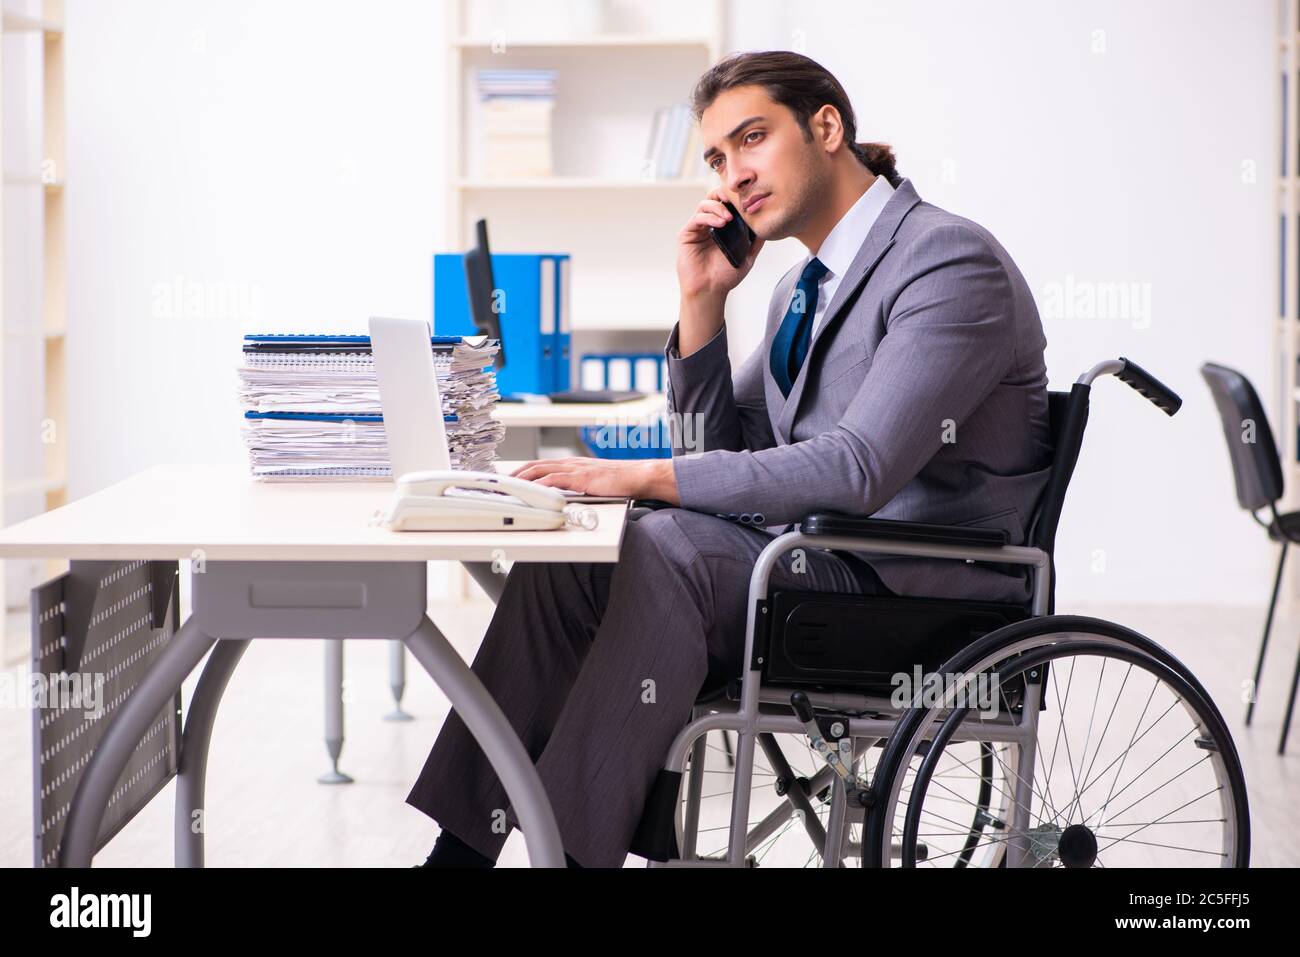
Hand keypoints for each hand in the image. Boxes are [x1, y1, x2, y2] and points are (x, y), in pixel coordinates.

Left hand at [511, 457, 678, 503]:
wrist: (639, 476)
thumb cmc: (621, 482)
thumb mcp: (594, 484)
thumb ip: (579, 488)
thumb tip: (565, 499)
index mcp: (573, 464)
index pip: (541, 464)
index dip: (523, 471)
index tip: (510, 479)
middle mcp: (571, 463)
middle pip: (535, 465)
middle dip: (515, 474)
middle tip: (501, 483)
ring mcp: (575, 468)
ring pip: (540, 470)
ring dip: (521, 478)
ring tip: (508, 487)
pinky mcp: (581, 477)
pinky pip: (554, 479)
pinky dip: (539, 484)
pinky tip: (530, 490)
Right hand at [676, 186, 765, 301]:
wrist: (710, 290)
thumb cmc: (726, 276)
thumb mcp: (747, 256)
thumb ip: (756, 241)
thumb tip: (767, 226)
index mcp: (721, 227)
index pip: (726, 204)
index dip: (734, 198)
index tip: (746, 199)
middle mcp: (708, 225)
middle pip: (713, 199)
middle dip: (723, 195)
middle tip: (735, 199)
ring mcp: (697, 229)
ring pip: (704, 205)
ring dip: (717, 207)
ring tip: (729, 217)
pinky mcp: (687, 234)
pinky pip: (697, 218)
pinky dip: (709, 217)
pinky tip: (720, 223)